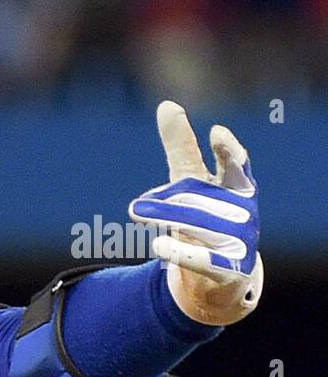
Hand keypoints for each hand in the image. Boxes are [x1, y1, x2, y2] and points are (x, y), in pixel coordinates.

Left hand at [128, 101, 263, 324]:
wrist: (225, 272)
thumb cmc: (208, 214)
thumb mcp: (193, 180)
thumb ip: (182, 147)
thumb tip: (167, 104)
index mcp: (237, 185)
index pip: (237, 164)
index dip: (229, 151)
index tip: (216, 134)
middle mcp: (241, 210)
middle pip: (204, 200)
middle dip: (172, 200)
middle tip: (136, 205)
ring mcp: (238, 240)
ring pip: (202, 227)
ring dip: (171, 220)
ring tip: (137, 213)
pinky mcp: (229, 268)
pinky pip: (205, 261)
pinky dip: (182, 252)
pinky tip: (157, 245)